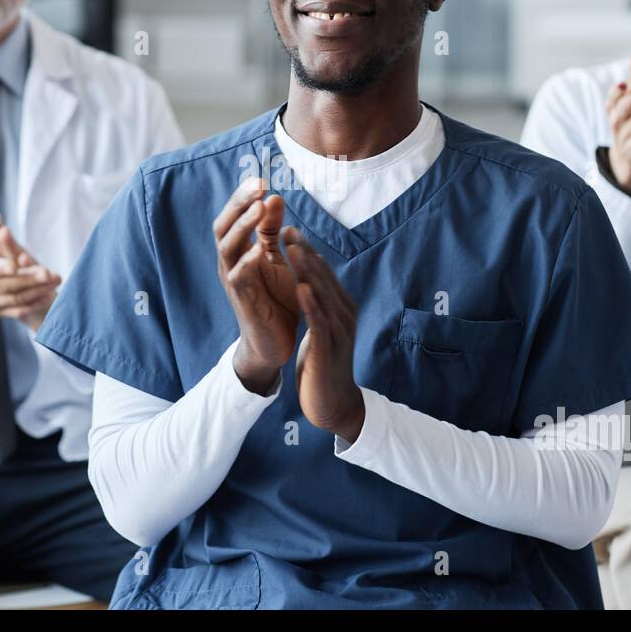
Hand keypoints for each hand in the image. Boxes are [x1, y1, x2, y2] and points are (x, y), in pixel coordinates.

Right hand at [214, 178, 299, 394]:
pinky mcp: (241, 301)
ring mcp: (232, 281)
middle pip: (224, 225)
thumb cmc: (276, 300)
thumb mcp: (277, 260)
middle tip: (257, 184)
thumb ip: (273, 231)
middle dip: (239, 203)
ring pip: (227, 247)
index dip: (244, 196)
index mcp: (238, 250)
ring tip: (258, 206)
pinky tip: (261, 249)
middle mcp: (230, 263)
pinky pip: (238, 278)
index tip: (261, 177)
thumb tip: (275, 196)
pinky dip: (248, 262)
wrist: (275, 344)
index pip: (234, 216)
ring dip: (242, 226)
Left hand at [283, 228, 363, 441]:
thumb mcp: (321, 328)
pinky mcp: (330, 349)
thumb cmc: (323, 364)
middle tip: (287, 228)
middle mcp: (344, 314)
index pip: (322, 273)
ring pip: (323, 294)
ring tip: (292, 248)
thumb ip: (318, 305)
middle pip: (324, 277)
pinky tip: (300, 288)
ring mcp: (339, 331)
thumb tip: (309, 279)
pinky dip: (311, 303)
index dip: (305, 250)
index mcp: (340, 308)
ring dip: (307, 270)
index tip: (287, 229)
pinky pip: (320, 322)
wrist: (333, 404)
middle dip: (304, 252)